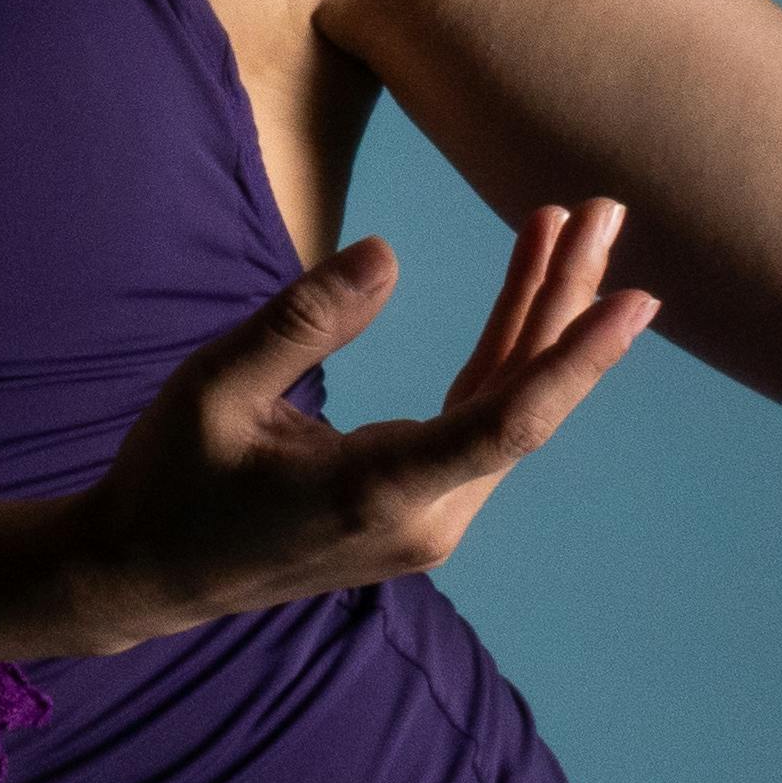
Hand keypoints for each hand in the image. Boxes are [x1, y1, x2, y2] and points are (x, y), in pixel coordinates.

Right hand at [59, 204, 661, 649]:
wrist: (146, 574)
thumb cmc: (170, 480)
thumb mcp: (213, 388)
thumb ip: (300, 322)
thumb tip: (387, 253)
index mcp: (375, 492)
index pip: (505, 422)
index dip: (575, 359)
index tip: (635, 299)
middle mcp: (423, 518)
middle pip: (522, 403)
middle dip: (567, 303)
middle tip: (602, 209)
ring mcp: (425, 519)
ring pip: (506, 408)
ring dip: (540, 318)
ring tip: (567, 226)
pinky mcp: (416, 505)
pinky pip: (478, 420)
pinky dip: (504, 352)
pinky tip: (526, 293)